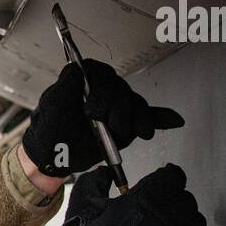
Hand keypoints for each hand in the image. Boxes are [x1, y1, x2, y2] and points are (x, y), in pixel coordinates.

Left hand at [21, 59, 183, 176]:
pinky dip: (160, 118)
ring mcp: (117, 106)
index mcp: (85, 78)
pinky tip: (174, 120)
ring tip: (122, 131)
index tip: (92, 110)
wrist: (55, 157)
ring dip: (134, 119)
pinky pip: (147, 116)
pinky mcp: (127, 123)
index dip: (101, 92)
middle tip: (103, 123)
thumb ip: (64, 85)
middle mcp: (104, 89)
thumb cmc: (50, 130)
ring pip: (135, 104)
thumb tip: (75, 69)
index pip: (101, 74)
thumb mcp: (52, 106)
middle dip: (116, 109)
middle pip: (121, 90)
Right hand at [42, 164, 215, 225]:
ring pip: (198, 225)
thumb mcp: (83, 202)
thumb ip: (97, 180)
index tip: (167, 179)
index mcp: (145, 199)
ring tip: (177, 225)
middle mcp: (165, 219)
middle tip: (166, 205)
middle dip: (176, 200)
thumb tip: (104, 174)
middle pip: (187, 200)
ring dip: (189, 222)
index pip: (173, 178)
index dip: (169, 177)